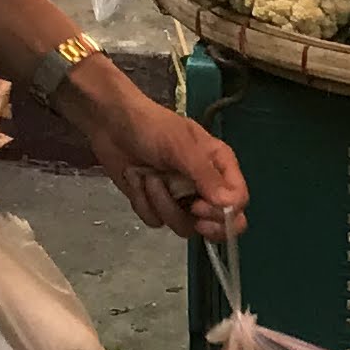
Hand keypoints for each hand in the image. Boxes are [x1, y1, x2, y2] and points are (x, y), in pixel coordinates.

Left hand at [72, 67, 248, 238]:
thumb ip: (206, 176)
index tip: (200, 207)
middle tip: (189, 209)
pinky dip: (143, 203)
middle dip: (200, 221)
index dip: (224, 212)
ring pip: (183, 226)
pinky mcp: (155, 205)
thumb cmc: (152, 128)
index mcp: (219, 167)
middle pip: (219, 224)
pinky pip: (156, 221)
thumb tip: (228, 205)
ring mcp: (180, 198)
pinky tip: (137, 181)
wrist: (111, 123)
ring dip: (162, 204)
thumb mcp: (182, 147)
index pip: (238, 201)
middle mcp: (204, 186)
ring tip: (149, 178)